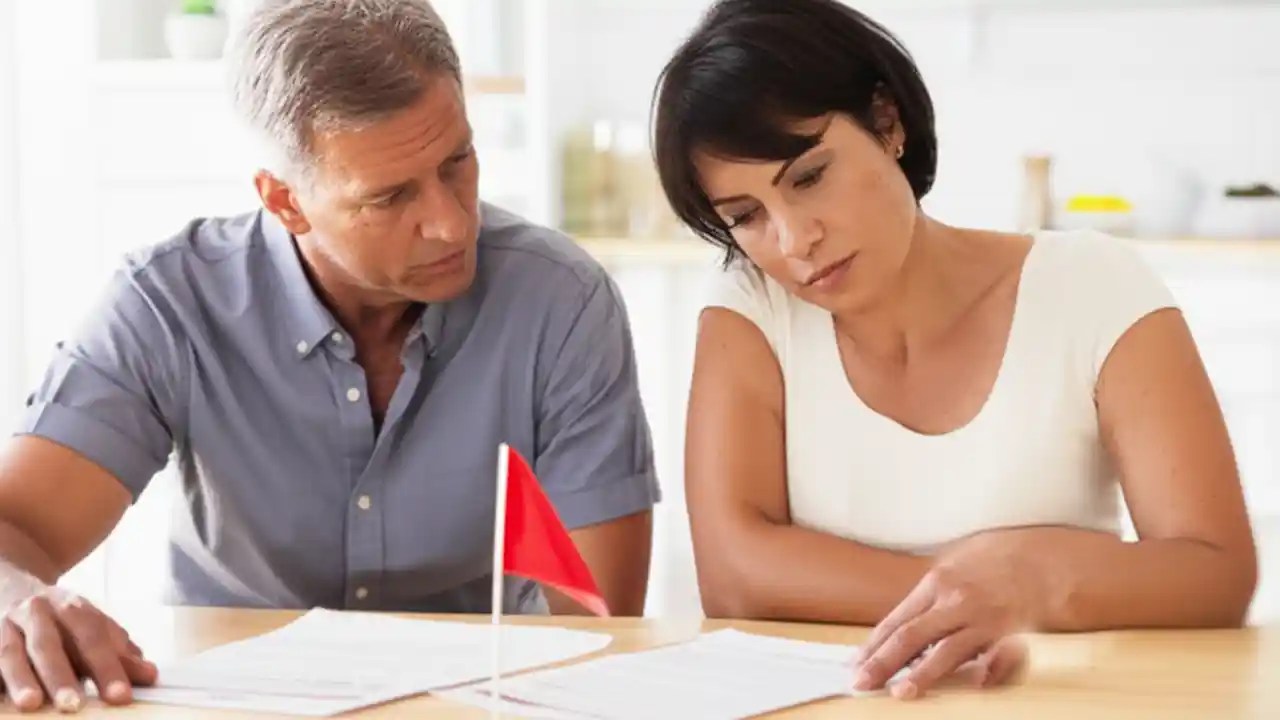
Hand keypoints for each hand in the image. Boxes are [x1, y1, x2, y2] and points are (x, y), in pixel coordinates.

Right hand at [0, 587, 156, 711]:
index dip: (107, 667)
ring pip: (8, 652)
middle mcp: (35, 612)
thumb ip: (118, 652)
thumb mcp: (91, 627)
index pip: (92, 637)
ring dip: (20, 679)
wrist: (8, 583)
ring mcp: (2, 626)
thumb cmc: (58, 619)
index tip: (120, 697)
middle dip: (61, 676)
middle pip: (48, 644)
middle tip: (73, 705)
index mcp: (70, 607)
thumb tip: (150, 675)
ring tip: (31, 704)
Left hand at [852, 529, 1047, 699]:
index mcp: (936, 584)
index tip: (855, 665)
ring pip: (947, 651)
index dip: (873, 646)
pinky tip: (974, 687)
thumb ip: (929, 600)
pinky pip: (997, 658)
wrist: (1042, 558)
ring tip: (900, 692)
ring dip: (922, 674)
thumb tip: (897, 631)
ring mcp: (983, 617)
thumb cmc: (994, 564)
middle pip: (911, 636)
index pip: (896, 621)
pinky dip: (987, 673)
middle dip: (882, 662)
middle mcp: (955, 600)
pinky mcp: (1012, 632)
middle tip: (861, 683)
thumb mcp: (953, 569)